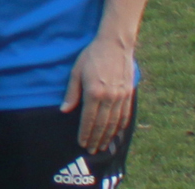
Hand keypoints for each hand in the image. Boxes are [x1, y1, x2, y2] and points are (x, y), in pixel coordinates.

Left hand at [62, 36, 135, 152]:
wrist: (115, 45)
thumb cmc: (91, 56)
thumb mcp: (76, 71)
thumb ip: (72, 92)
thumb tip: (65, 110)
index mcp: (94, 92)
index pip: (88, 119)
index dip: (85, 133)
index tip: (81, 143)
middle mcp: (109, 98)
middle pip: (102, 124)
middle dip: (96, 139)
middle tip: (91, 150)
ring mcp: (121, 97)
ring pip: (114, 122)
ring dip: (108, 136)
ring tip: (102, 146)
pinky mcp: (129, 94)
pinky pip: (125, 114)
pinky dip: (120, 126)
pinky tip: (116, 133)